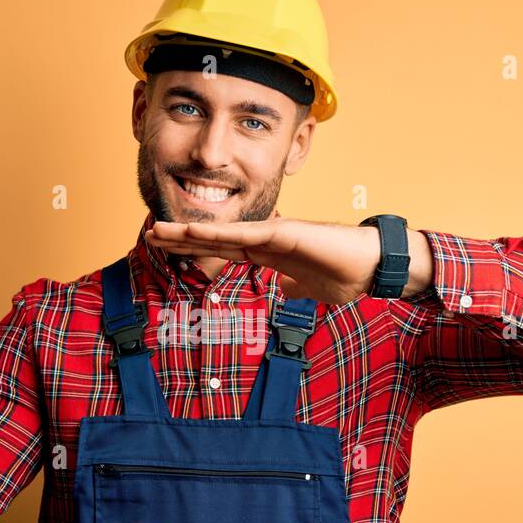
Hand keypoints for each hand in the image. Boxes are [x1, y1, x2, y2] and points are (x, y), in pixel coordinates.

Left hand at [145, 217, 432, 302]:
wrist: (372, 268)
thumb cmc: (345, 275)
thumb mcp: (308, 289)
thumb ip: (292, 287)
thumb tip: (282, 292)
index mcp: (268, 254)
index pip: (222, 250)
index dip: (195, 248)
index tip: (169, 248)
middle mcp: (266, 240)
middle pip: (214, 238)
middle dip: (181, 238)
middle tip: (149, 234)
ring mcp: (273, 234)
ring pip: (222, 232)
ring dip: (189, 231)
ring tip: (159, 229)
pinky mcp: (284, 232)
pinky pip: (245, 234)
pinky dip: (218, 232)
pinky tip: (194, 230)